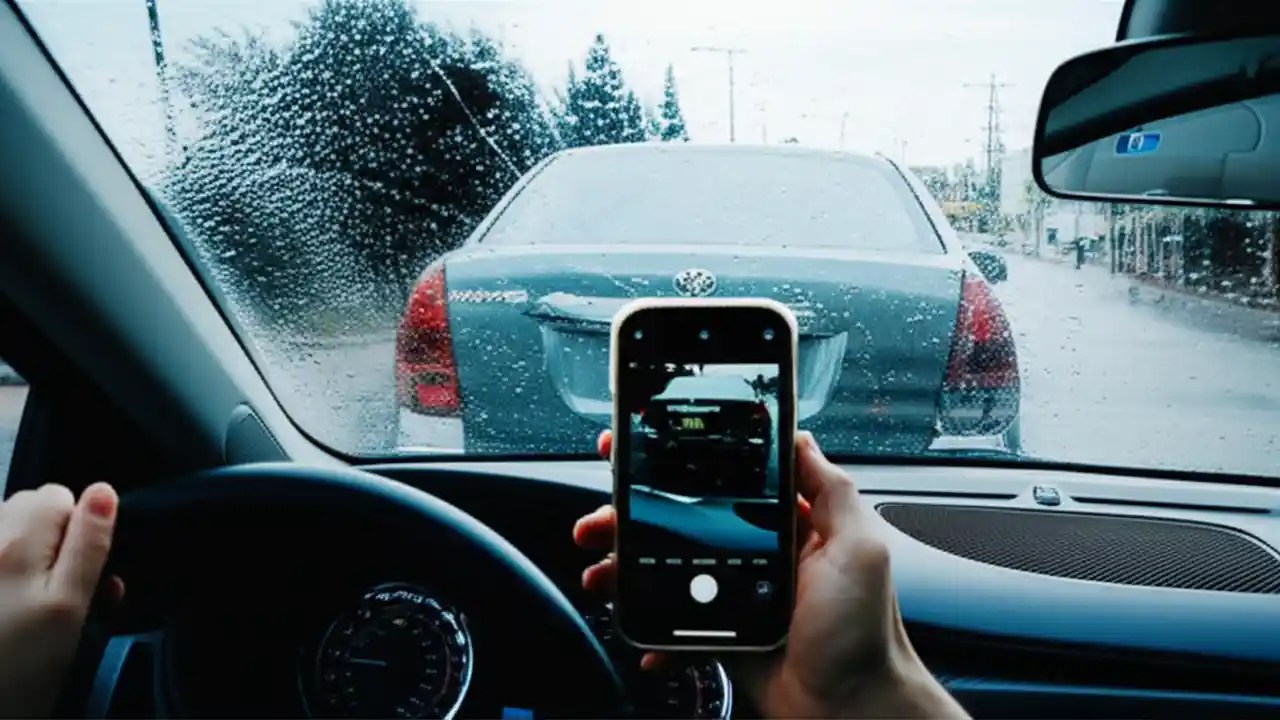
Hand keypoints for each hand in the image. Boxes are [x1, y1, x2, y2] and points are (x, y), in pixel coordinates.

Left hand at [0, 483, 122, 717]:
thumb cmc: (21, 670)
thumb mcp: (70, 610)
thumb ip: (89, 545)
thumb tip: (103, 490)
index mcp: (16, 543)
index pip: (60, 495)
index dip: (81, 529)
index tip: (81, 573)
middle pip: (28, 507)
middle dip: (52, 537)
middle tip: (59, 588)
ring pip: (6, 529)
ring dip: (26, 553)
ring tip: (27, 600)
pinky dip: (6, 569)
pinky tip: (6, 606)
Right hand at [573, 432, 966, 718]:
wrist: (850, 710)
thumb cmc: (864, 634)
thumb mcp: (860, 547)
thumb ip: (832, 490)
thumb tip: (801, 436)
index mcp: (788, 525)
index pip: (728, 479)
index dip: (684, 462)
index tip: (641, 449)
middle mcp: (756, 552)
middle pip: (681, 520)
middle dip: (633, 514)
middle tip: (602, 516)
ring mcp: (731, 594)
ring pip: (663, 568)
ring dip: (624, 565)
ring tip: (601, 571)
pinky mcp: (717, 633)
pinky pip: (669, 621)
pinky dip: (645, 623)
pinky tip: (634, 622)